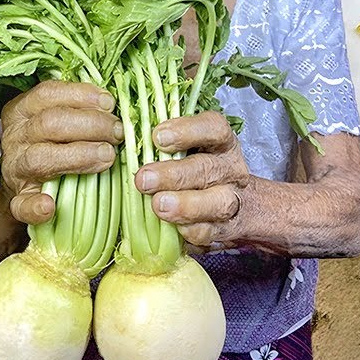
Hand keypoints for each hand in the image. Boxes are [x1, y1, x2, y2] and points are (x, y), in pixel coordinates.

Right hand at [0, 80, 123, 224]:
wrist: (25, 181)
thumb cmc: (52, 142)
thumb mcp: (58, 116)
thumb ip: (80, 109)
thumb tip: (114, 104)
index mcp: (23, 110)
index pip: (47, 94)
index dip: (81, 96)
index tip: (109, 103)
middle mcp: (16, 136)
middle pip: (49, 123)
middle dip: (91, 125)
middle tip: (117, 133)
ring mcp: (15, 168)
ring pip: (39, 158)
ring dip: (78, 157)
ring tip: (107, 157)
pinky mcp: (18, 199)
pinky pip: (21, 204)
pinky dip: (35, 207)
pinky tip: (50, 206)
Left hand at [134, 111, 251, 249]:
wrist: (234, 207)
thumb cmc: (196, 171)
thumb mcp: (186, 151)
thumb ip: (162, 146)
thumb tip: (124, 139)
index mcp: (220, 143)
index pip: (214, 128)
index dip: (188, 131)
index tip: (157, 137)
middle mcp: (229, 169)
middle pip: (207, 168)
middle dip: (174, 174)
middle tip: (144, 179)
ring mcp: (231, 199)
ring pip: (218, 202)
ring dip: (186, 205)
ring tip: (159, 206)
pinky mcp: (226, 229)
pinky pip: (211, 231)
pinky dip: (191, 230)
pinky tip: (174, 228)